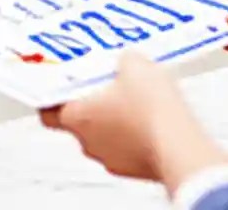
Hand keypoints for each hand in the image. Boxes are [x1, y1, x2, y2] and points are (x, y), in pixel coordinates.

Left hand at [39, 52, 227, 193]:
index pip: (48, 112)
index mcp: (77, 116)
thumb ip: (121, 61)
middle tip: (108, 84)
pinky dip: (135, 135)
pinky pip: (127, 147)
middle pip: (79, 121)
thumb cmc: (149, 108)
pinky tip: (151, 118)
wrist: (178, 142)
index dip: (54, 97)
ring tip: (136, 100)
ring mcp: (110, 157)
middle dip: (93, 102)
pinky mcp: (133, 167)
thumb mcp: (133, 64)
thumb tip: (125, 61)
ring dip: (115, 120)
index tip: (62, 85)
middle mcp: (88, 142)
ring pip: (104, 135)